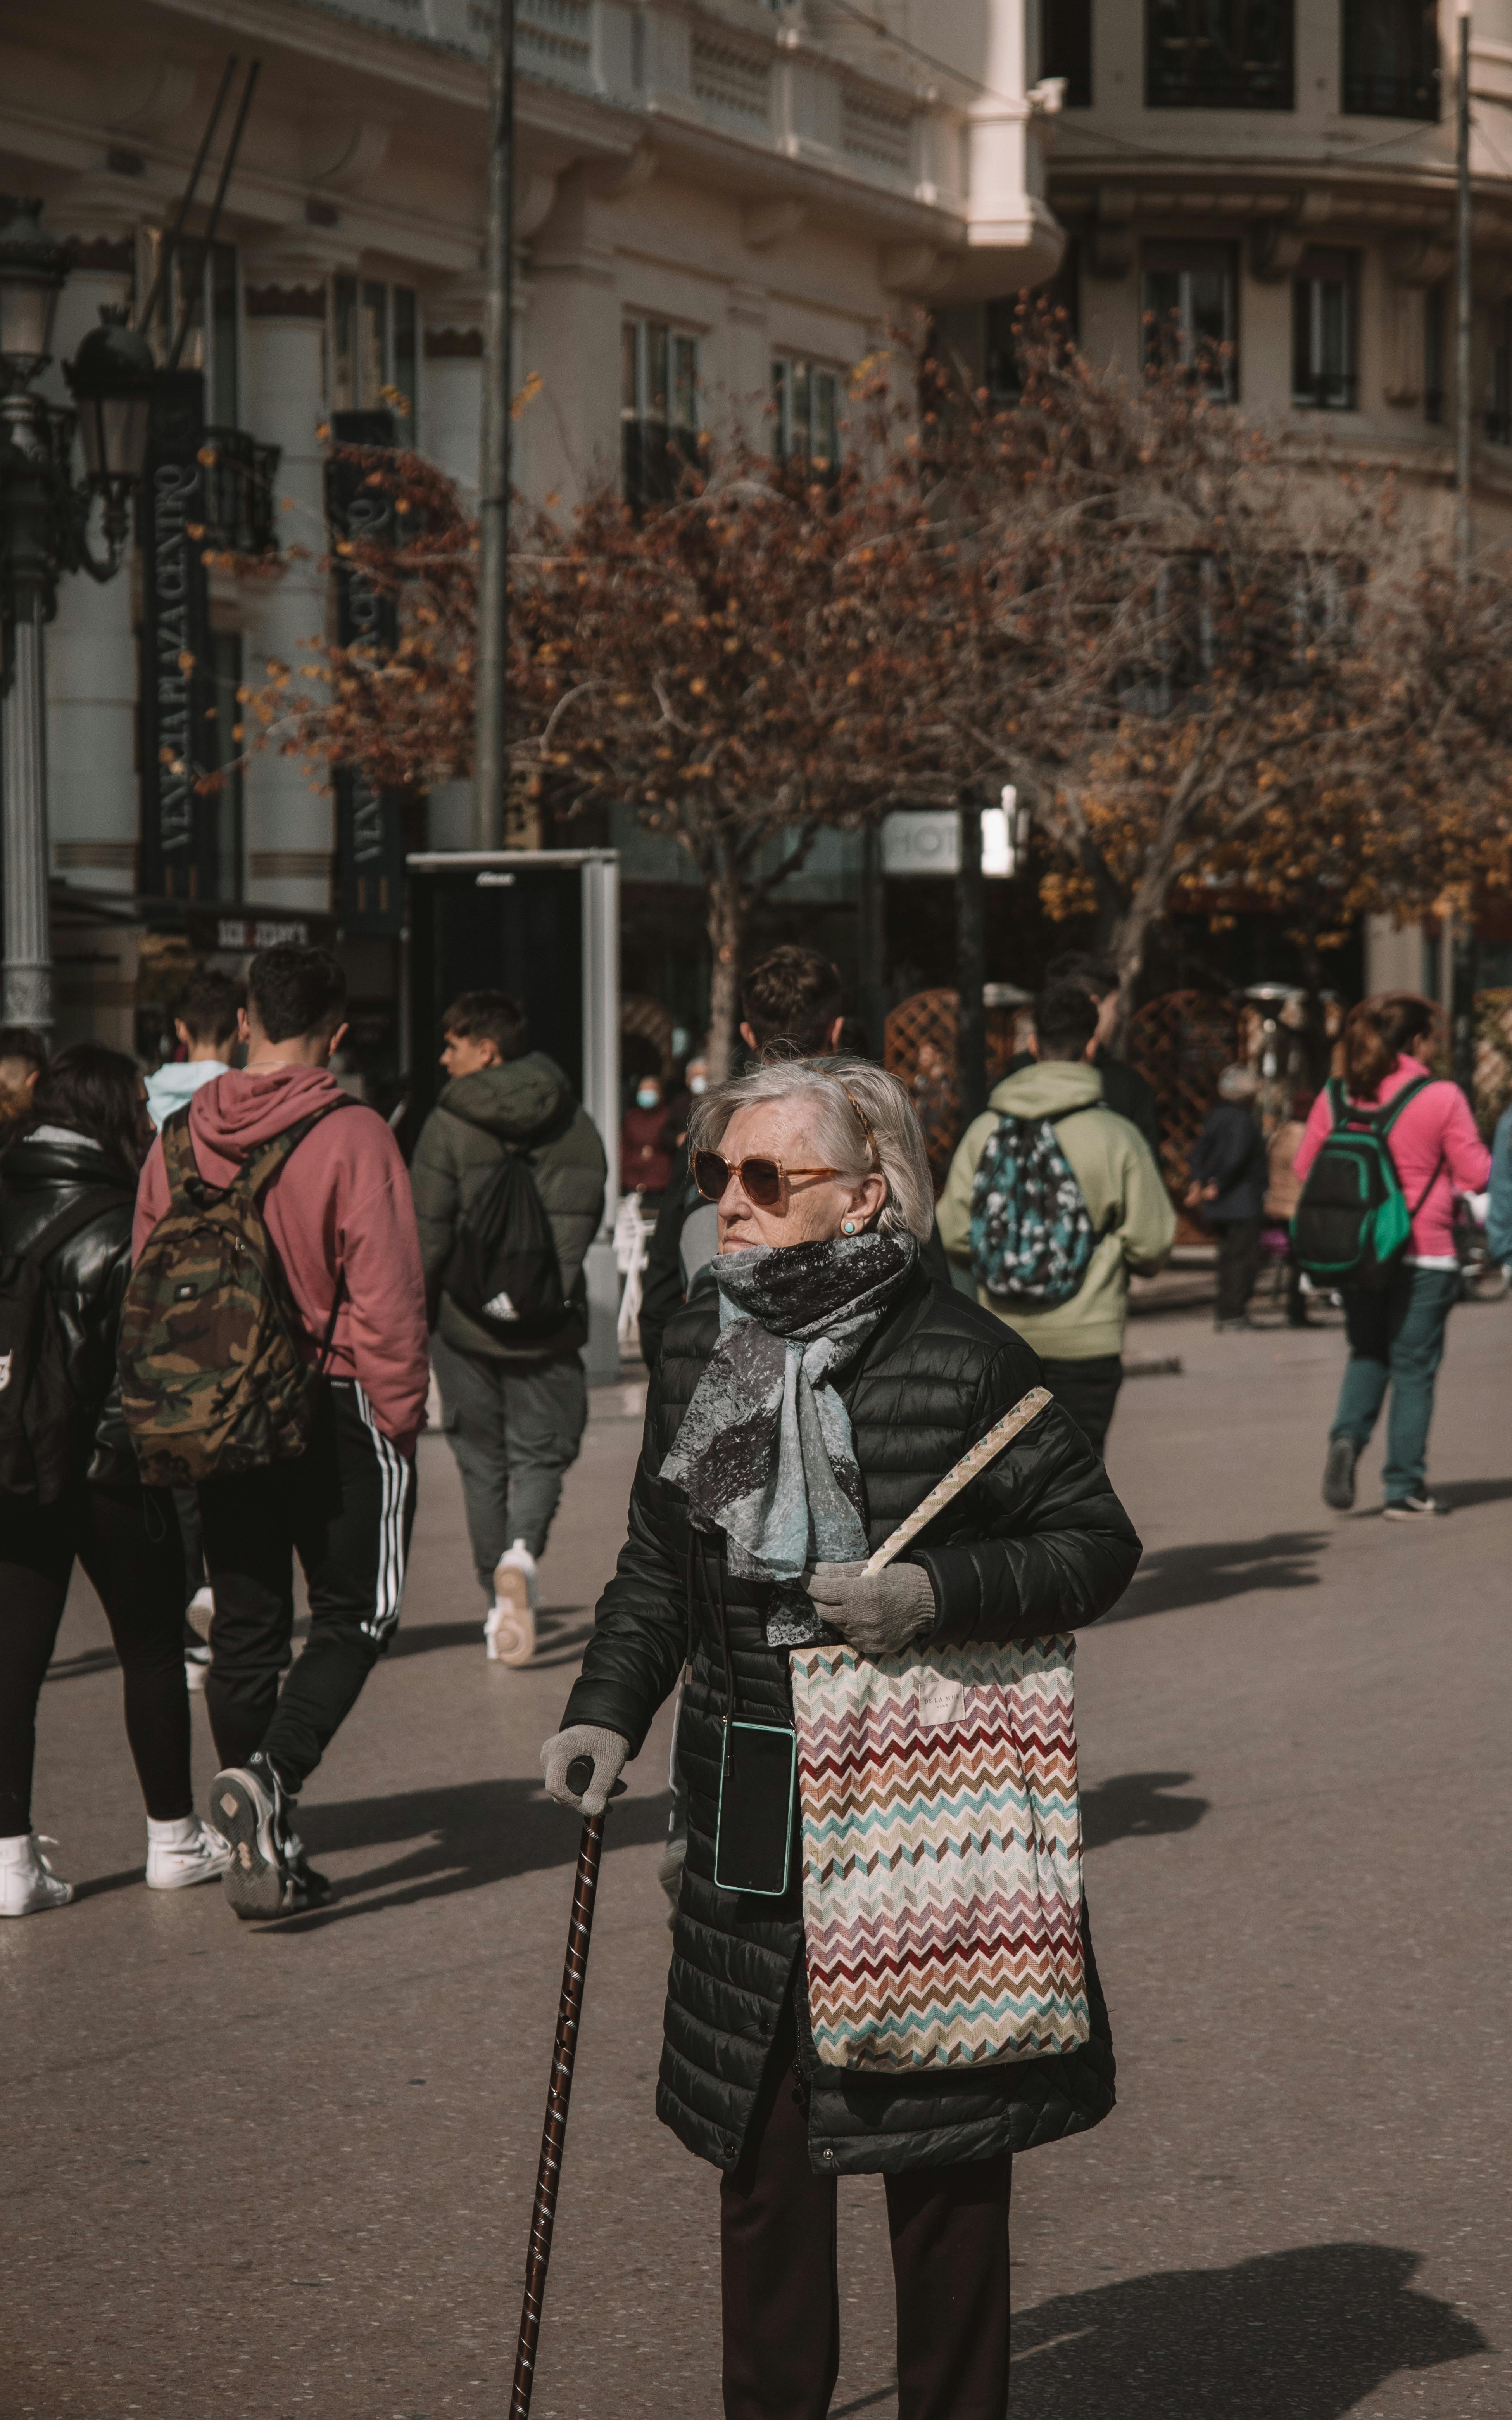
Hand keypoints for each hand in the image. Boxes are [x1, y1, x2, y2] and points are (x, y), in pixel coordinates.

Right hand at [540, 1724, 629, 1815]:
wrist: (607, 1719)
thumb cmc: (609, 1735)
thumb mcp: (611, 1760)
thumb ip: (602, 1786)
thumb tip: (591, 1811)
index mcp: (558, 1751)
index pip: (556, 1788)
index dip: (576, 1802)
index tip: (600, 1805)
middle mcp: (548, 1754)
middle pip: (561, 1791)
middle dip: (589, 1798)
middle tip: (618, 1791)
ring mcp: (550, 1758)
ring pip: (565, 1789)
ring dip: (590, 1793)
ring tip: (617, 1785)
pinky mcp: (555, 1762)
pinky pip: (566, 1783)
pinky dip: (587, 1786)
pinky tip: (605, 1780)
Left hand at [804, 1561, 935, 1656]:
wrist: (929, 1602)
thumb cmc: (901, 1579)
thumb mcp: (873, 1568)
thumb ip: (841, 1570)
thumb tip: (814, 1568)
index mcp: (861, 1593)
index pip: (822, 1590)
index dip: (808, 1582)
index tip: (803, 1576)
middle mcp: (861, 1617)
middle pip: (822, 1611)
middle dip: (818, 1599)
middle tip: (822, 1590)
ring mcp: (867, 1635)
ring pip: (837, 1625)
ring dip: (838, 1613)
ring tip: (852, 1602)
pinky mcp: (873, 1647)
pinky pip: (851, 1637)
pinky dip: (851, 1626)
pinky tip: (863, 1616)